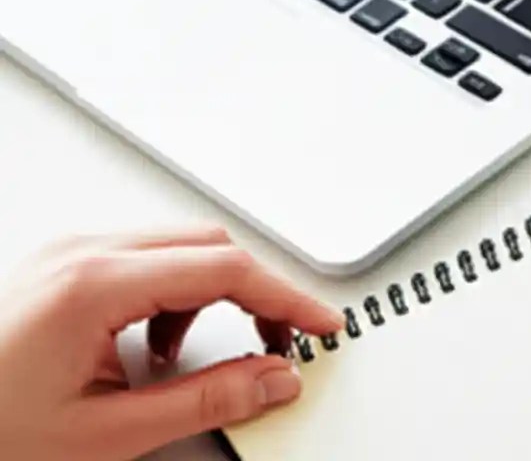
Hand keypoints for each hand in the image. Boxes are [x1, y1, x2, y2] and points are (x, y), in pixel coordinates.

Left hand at [0, 227, 343, 460]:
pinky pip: (140, 262)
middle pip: (206, 246)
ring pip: (177, 249)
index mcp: (94, 283)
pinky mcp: (57, 269)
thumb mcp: (108, 434)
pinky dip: (170, 299)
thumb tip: (274, 378)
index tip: (322, 324)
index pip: (224, 269)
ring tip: (200, 358)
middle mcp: (80, 254)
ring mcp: (65, 256)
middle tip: (281, 344)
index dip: (286, 298)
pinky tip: (155, 349)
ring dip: (209, 298)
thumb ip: (207, 400)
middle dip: (254, 294)